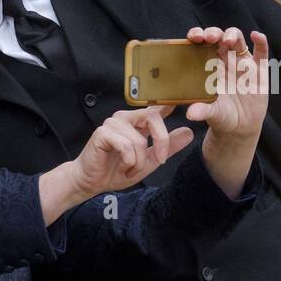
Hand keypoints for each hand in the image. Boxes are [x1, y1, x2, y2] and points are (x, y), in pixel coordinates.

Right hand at [70, 105, 194, 197]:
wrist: (91, 182)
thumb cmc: (116, 171)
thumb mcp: (149, 161)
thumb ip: (167, 147)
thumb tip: (188, 132)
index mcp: (137, 122)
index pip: (157, 107)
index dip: (171, 101)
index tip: (189, 98)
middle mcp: (125, 118)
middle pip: (153, 117)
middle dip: (161, 141)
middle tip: (160, 160)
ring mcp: (113, 124)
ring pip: (139, 139)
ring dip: (139, 160)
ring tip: (130, 168)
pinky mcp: (103, 133)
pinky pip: (126, 146)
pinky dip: (128, 160)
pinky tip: (123, 166)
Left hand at [185, 26, 269, 143]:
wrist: (240, 127)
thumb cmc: (221, 116)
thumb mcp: (211, 113)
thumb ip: (202, 111)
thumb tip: (190, 114)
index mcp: (208, 66)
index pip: (201, 45)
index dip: (197, 36)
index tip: (193, 37)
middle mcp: (225, 61)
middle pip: (219, 38)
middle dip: (214, 33)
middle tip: (209, 38)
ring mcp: (243, 63)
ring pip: (238, 41)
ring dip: (233, 35)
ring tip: (228, 40)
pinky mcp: (259, 70)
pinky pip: (262, 53)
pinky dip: (261, 42)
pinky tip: (257, 36)